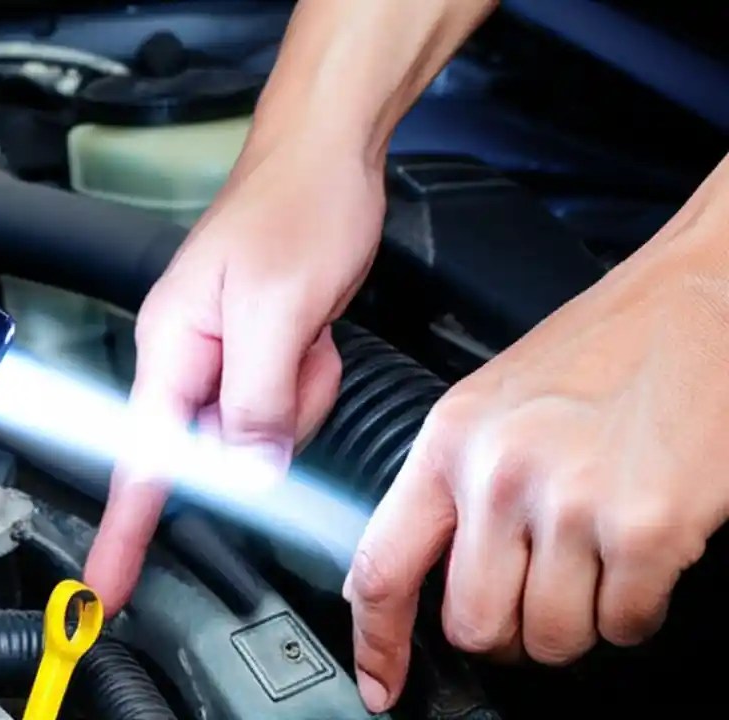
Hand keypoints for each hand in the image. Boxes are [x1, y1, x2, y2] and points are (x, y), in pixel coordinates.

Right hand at [83, 134, 385, 616]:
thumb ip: (256, 399)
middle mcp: (189, 358)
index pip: (138, 462)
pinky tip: (314, 329)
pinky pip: (288, 406)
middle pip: (221, 451)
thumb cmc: (292, 206)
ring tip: (306, 327)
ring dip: (300, 391)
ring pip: (264, 434)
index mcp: (170, 346)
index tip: (105, 590)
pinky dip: (311, 377)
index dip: (122, 533)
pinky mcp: (259, 355)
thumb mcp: (278, 307)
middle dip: (271, 418)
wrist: (328, 159)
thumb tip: (246, 472)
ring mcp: (226, 358)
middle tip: (296, 347)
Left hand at [344, 169, 728, 711]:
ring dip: (574, 622)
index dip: (376, 642)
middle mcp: (500, 473)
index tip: (379, 682)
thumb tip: (423, 574)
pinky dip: (634, 610)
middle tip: (531, 601)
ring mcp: (573, 503)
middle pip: (472, 625)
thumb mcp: (490, 405)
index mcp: (449, 442)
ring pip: (550, 638)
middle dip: (503, 632)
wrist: (697, 301)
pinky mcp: (648, 528)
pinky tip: (639, 558)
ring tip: (593, 564)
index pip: (382, 566)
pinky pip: (625, 624)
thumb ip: (451, 487)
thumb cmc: (599, 351)